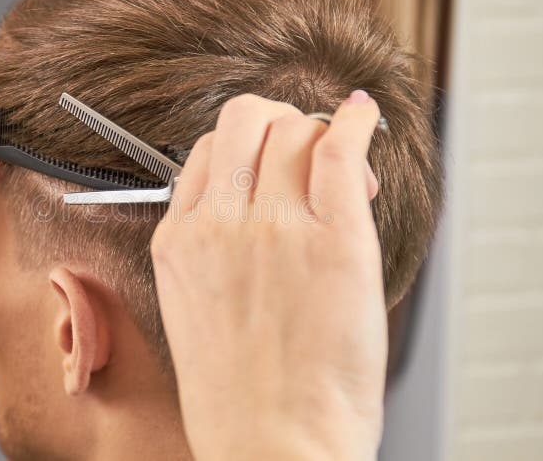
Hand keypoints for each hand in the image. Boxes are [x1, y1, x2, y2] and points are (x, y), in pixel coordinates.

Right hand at [151, 92, 386, 460]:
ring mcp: (272, 228)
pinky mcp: (333, 242)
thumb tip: (259, 200)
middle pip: (244, 120)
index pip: (205, 150)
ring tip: (349, 170)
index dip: (246, 147)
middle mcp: (217, 223)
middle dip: (277, 120)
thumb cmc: (241, 395)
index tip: (273, 168)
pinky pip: (338, 149)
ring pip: (294, 129)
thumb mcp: (196, 310)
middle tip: (305, 148)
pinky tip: (363, 115)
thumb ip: (214, 248)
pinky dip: (354, 121)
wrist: (272, 447)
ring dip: (320, 133)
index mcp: (179, 241)